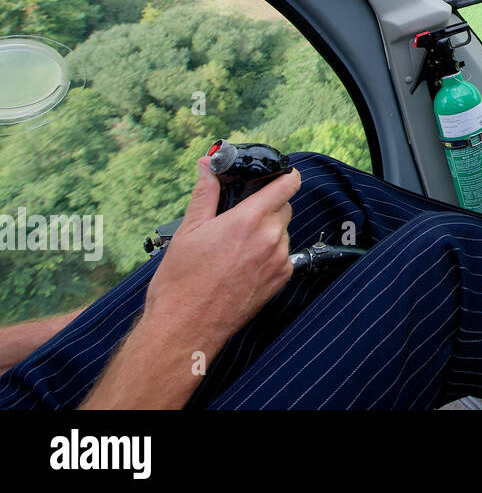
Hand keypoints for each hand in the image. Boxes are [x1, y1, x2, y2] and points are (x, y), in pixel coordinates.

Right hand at [140, 156, 299, 352]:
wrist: (186, 326)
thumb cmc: (182, 280)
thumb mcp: (189, 229)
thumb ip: (206, 193)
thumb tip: (207, 166)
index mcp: (250, 219)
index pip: (288, 185)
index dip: (286, 175)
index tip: (280, 174)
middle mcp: (271, 238)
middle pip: (284, 207)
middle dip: (268, 205)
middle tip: (241, 216)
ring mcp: (279, 260)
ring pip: (283, 232)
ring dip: (268, 231)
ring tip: (236, 245)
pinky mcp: (281, 279)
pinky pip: (283, 255)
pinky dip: (270, 253)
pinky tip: (243, 263)